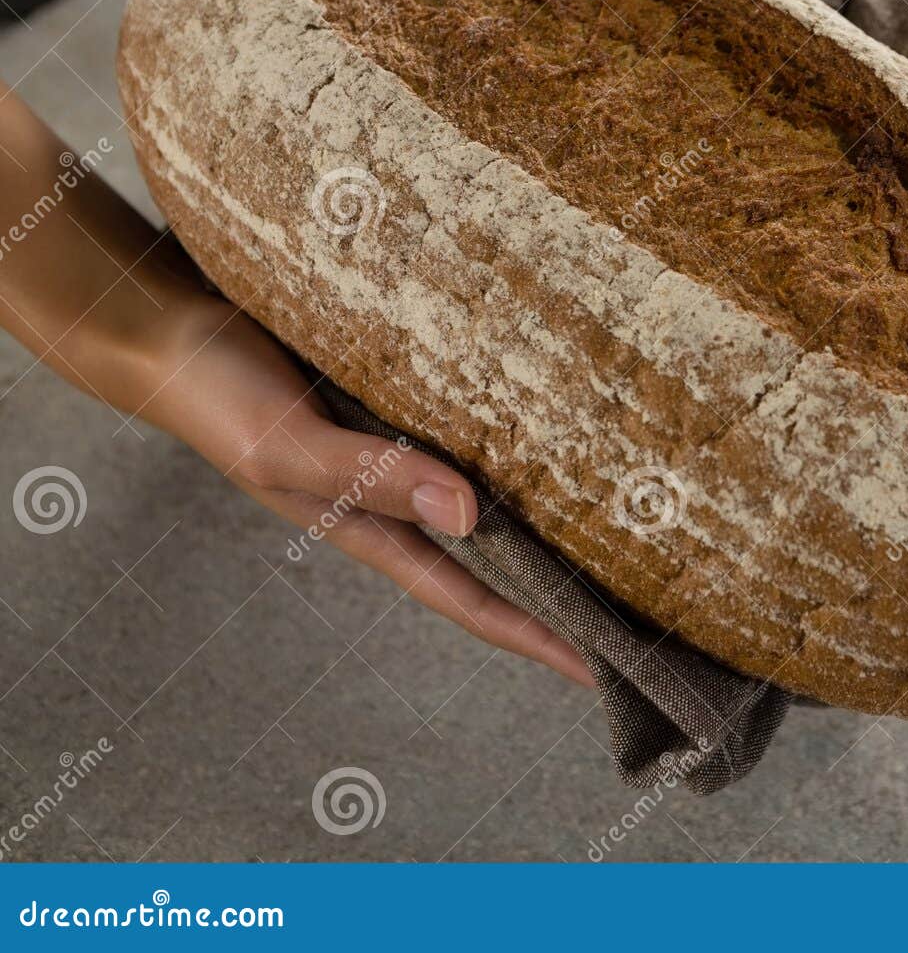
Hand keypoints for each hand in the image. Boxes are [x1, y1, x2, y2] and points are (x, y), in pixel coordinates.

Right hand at [141, 298, 594, 687]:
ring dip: (553, 523)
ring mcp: (403, 454)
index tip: (606, 671)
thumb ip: (371, 478)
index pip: (473, 599)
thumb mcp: (286, 446)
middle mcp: (398, 500)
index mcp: (369, 530)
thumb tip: (471, 515)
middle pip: (495, 561)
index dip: (538, 638)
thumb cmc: (218, 397)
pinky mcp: (404, 402)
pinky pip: (476, 436)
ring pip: (493, 501)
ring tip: (628, 535)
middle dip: (563, 593)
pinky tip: (565, 436)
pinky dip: (520, 447)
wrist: (171, 329)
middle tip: (645, 612)